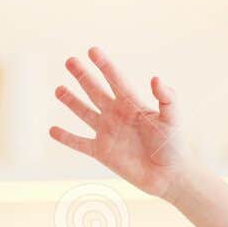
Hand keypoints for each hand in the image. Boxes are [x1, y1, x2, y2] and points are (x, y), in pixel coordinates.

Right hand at [49, 47, 189, 198]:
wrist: (170, 176)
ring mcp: (107, 133)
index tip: (92, 50)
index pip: (115, 80)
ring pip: (84, 113)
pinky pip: (79, 143)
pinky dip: (66, 137)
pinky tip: (52, 130)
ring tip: (58, 89)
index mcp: (133, 104)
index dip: (104, 65)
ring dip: (71, 101)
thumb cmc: (175, 146)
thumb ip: (167, 98)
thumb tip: (156, 78)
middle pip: (95, 91)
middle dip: (83, 76)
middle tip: (70, 61)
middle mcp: (117, 115)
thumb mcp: (173, 119)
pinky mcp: (101, 152)